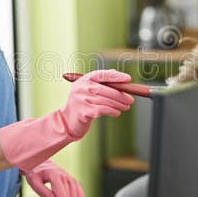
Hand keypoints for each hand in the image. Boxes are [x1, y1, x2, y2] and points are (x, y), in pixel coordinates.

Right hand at [0, 69, 134, 171]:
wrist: (67, 121)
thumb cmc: (82, 105)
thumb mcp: (88, 91)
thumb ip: (102, 83)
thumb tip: (120, 78)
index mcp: (83, 80)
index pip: (102, 75)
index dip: (116, 76)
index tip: (128, 79)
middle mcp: (81, 87)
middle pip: (107, 89)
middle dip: (121, 95)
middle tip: (130, 99)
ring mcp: (81, 99)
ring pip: (106, 101)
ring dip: (119, 104)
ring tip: (126, 107)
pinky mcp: (83, 111)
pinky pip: (103, 110)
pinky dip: (112, 111)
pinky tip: (117, 113)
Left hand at [22, 160, 83, 196]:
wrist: (39, 163)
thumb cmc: (35, 174)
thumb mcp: (33, 182)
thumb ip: (43, 191)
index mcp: (53, 175)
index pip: (61, 193)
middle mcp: (63, 175)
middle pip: (69, 195)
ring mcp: (68, 176)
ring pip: (75, 192)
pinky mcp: (70, 179)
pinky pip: (78, 189)